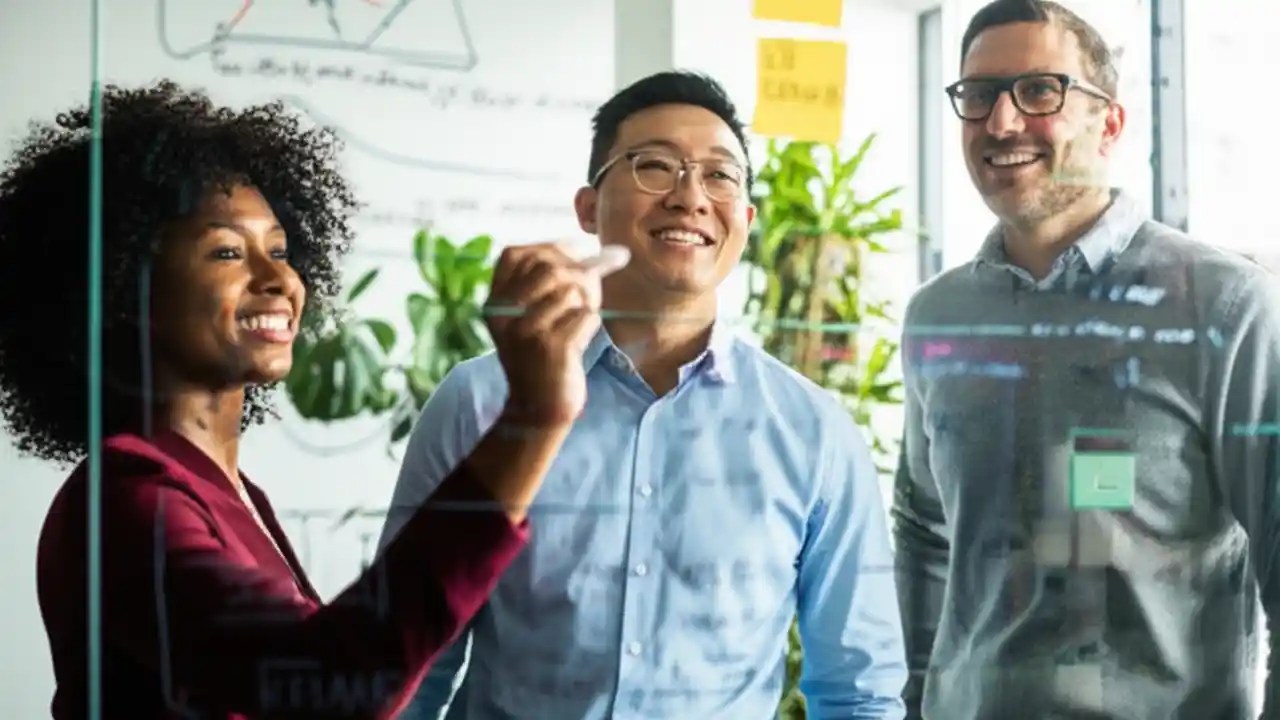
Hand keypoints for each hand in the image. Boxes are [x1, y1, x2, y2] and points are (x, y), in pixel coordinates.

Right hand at [483, 242, 629, 428]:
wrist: (537, 410)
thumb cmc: (542, 358)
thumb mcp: (530, 318)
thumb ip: (551, 285)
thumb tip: (598, 254)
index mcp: (494, 303)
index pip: (514, 254)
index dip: (548, 248)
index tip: (576, 256)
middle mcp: (505, 314)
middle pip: (549, 268)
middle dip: (578, 275)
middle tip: (590, 293)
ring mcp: (527, 330)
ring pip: (571, 291)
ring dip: (585, 304)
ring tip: (580, 323)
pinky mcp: (552, 348)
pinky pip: (586, 316)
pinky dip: (591, 326)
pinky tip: (579, 343)